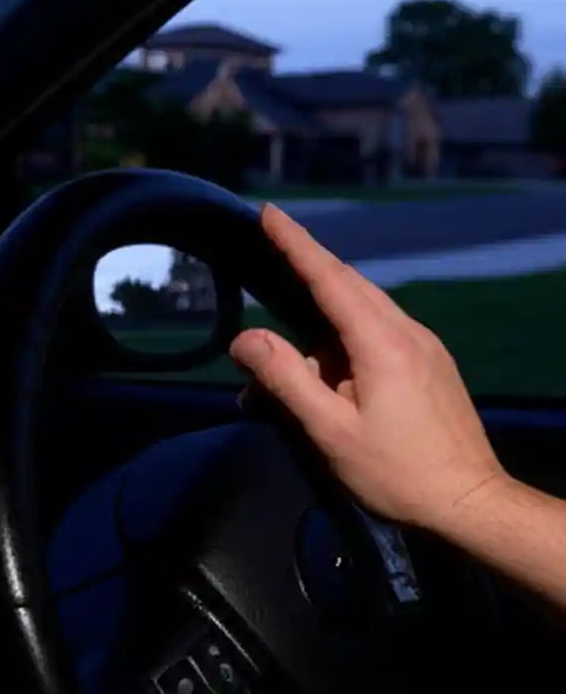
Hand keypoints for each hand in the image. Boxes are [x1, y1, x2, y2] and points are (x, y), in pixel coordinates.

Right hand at [229, 204, 507, 532]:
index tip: (269, 213)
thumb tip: (245, 338)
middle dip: (306, 271)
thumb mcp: (330, 430)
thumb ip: (286, 379)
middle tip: (268, 256)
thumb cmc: (396, 472)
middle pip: (349, 287)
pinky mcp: (430, 366)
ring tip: (286, 354)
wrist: (471, 502)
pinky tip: (326, 373)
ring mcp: (424, 347)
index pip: (331, 278)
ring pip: (362, 313)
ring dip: (320, 322)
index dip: (296, 244)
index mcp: (382, 343)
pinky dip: (343, 341)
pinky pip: (378, 335)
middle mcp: (407, 332)